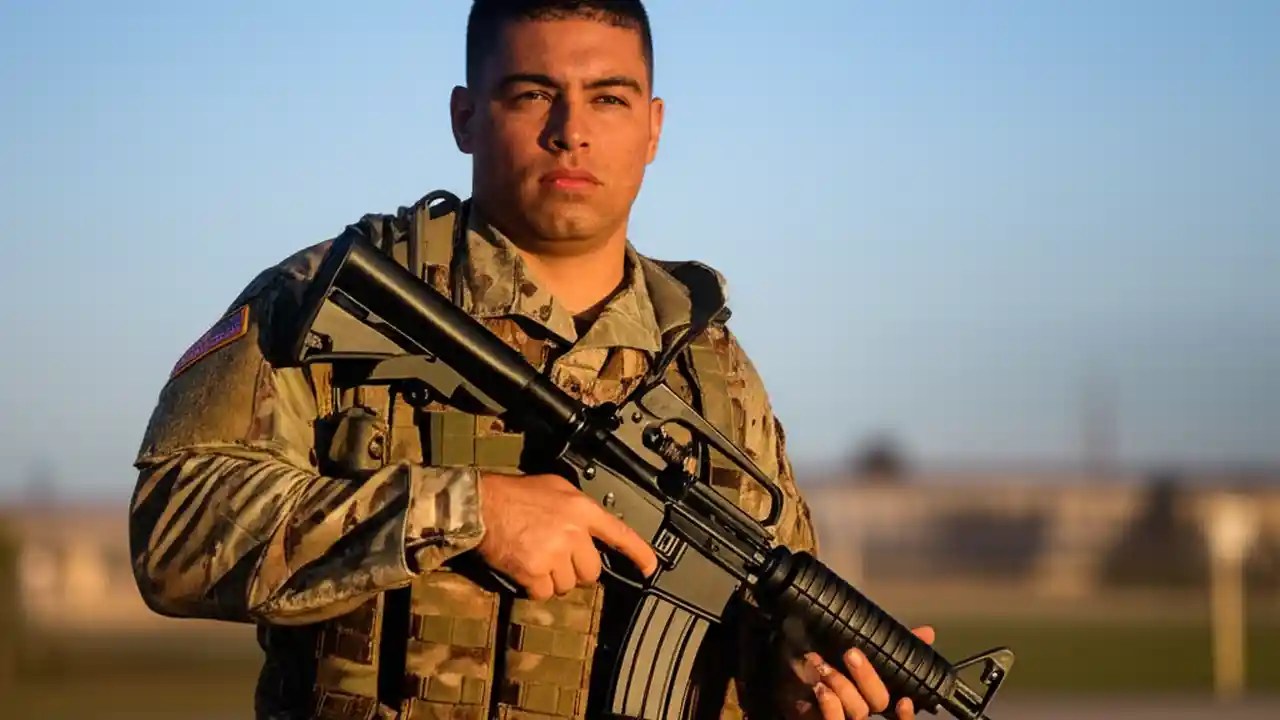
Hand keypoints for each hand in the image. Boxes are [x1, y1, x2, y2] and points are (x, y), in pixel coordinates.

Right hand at [474, 472, 658, 599]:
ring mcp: (554, 553)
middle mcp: (573, 533)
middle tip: (557, 557)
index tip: (650, 567)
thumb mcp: (554, 487)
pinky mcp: (534, 571)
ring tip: (536, 558)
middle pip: (592, 571)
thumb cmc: (514, 494)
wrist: (481, 505)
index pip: (619, 534)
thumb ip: (577, 507)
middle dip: (576, 569)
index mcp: (581, 510)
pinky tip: (524, 569)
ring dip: (554, 579)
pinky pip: (544, 594)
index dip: (639, 553)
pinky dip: (534, 588)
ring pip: (567, 585)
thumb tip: (590, 525)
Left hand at [784, 626, 935, 719]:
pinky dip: (829, 705)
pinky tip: (819, 689)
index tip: (905, 700)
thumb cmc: (825, 660)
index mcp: (873, 694)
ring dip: (841, 684)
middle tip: (851, 653)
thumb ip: (891, 643)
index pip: (900, 710)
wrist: (781, 674)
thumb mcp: (858, 648)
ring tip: (823, 663)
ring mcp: (841, 715)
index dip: (906, 714)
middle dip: (867, 677)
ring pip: (855, 709)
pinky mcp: (819, 718)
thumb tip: (929, 632)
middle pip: (878, 701)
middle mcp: (861, 709)